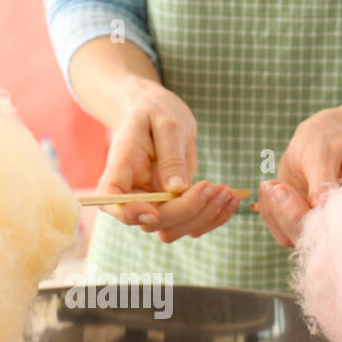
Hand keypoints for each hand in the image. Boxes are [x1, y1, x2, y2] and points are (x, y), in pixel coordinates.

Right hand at [96, 77, 240, 242]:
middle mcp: (132, 194)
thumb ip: (170, 156)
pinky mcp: (172, 208)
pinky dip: (213, 217)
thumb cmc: (156, 111)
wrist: (158, 114)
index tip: (153, 212)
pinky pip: (190, 225)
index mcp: (121, 168)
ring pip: (173, 230)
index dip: (129, 213)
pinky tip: (230, 198)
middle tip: (214, 186)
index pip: (111, 200)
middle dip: (186, 210)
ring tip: (228, 192)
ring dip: (204, 217)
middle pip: (152, 221)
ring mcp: (151, 205)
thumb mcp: (166, 123)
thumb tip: (176, 189)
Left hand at [258, 109, 341, 247]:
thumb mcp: (324, 155)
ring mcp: (315, 225)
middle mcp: (335, 222)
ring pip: (289, 238)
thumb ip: (322, 179)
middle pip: (308, 237)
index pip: (330, 225)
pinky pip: (278, 229)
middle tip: (276, 186)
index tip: (284, 189)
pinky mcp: (297, 223)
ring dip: (274, 213)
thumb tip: (320, 205)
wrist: (318, 140)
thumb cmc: (327, 142)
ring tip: (270, 183)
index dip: (305, 214)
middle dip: (286, 214)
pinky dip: (268, 210)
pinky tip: (267, 187)